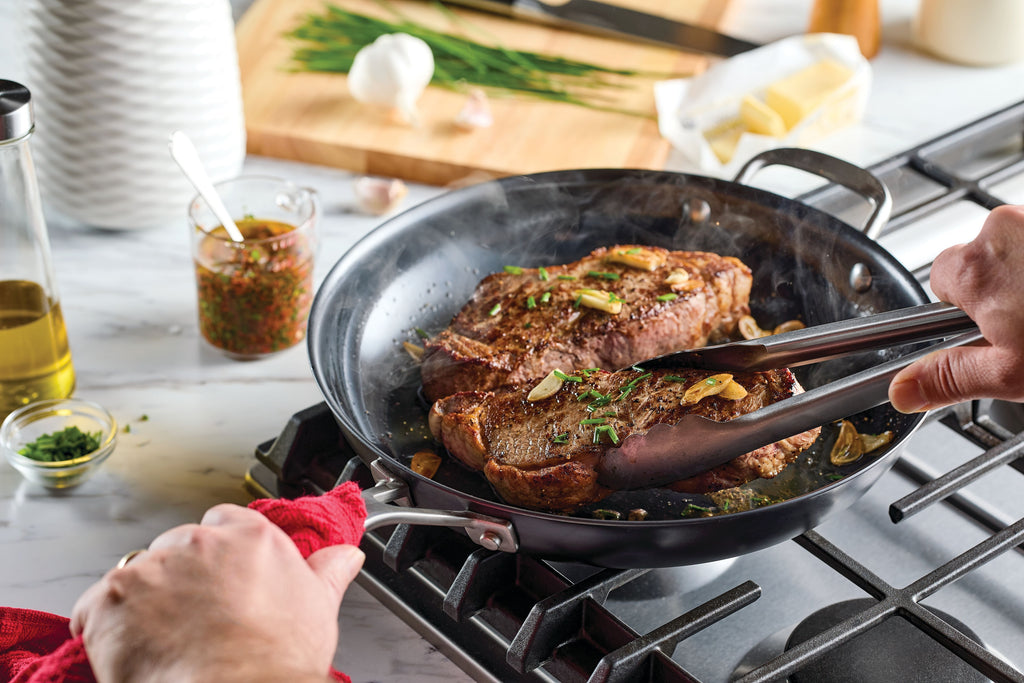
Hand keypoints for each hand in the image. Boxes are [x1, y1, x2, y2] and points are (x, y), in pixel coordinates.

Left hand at [70, 504, 363, 682]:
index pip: (223, 523)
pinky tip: (132, 654)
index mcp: (250, 536)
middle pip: (177, 548)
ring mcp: (152, 566)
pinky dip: (105, 630)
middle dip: (179, 581)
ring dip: (143, 605)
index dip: (220, 558)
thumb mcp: (317, 609)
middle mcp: (199, 541)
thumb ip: (328, 571)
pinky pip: (96, 608)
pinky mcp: (112, 597)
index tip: (221, 584)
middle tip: (193, 623)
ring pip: (137, 578)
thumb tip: (348, 555)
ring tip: (163, 645)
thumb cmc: (276, 661)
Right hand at [889, 204, 1023, 411]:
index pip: (940, 279)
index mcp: (974, 267)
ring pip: (1017, 249)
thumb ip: (950, 378)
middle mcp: (1002, 227)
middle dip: (998, 291)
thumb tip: (902, 389)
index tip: (984, 328)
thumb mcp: (1013, 372)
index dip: (961, 310)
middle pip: (980, 261)